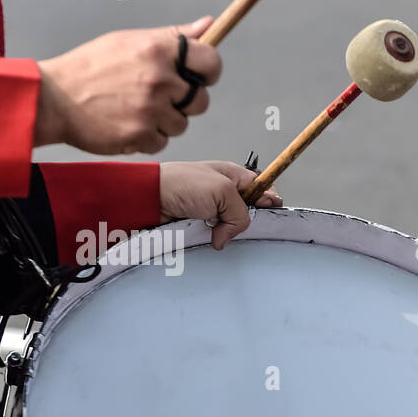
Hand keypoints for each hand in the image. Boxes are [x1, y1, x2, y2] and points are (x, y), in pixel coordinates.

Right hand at [35, 17, 222, 153]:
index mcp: (156, 50)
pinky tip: (126, 123)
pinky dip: (148, 137)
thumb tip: (209, 25)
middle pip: (201, 100)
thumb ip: (173, 37)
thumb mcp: (129, 41)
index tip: (199, 76)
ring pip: (182, 124)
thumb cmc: (93, 66)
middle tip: (158, 96)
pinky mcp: (140, 135)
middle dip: (185, 102)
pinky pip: (162, 142)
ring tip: (135, 108)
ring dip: (164, 121)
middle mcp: (158, 79)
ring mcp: (150, 109)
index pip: (211, 61)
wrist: (52, 98)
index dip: (209, 71)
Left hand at [159, 161, 283, 249]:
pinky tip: (210, 238)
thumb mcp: (223, 192)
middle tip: (237, 223)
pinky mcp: (201, 224)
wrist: (149, 197)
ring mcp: (213, 209)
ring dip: (229, 233)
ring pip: (234, 228)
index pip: (264, 190)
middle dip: (248, 222)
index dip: (268, 202)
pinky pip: (217, 236)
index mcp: (235, 176)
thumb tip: (229, 236)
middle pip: (251, 212)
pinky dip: (215, 239)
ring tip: (219, 231)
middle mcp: (226, 192)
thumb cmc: (181, 183)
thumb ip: (240, 214)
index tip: (264, 213)